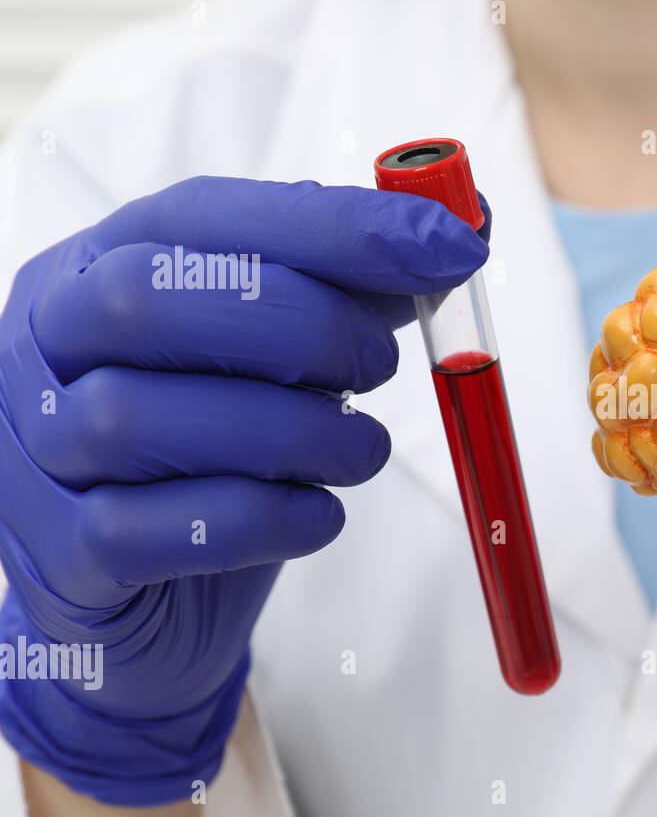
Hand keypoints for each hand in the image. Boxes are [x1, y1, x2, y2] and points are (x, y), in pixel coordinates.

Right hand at [0, 176, 487, 804]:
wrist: (150, 600)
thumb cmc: (220, 454)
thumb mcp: (278, 358)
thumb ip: (349, 290)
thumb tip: (456, 233)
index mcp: (98, 267)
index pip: (204, 216)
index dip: (336, 226)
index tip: (452, 243)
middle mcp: (47, 347)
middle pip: (147, 300)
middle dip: (300, 326)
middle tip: (379, 368)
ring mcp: (37, 454)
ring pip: (140, 419)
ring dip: (293, 433)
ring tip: (359, 450)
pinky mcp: (66, 557)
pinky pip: (148, 530)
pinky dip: (262, 519)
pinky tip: (316, 513)